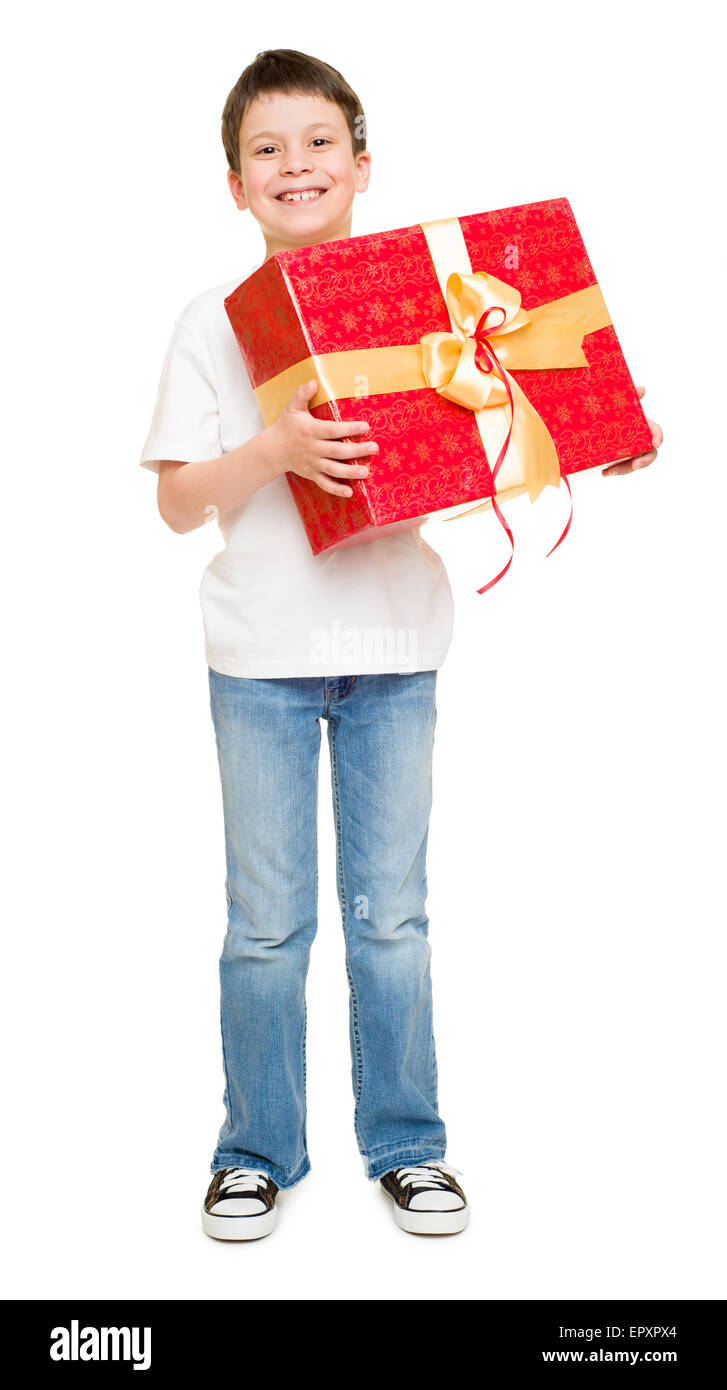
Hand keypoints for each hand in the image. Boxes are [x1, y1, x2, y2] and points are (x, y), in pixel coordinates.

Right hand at [265, 379, 377, 496]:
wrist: (273, 450)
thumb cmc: (286, 426)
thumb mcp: (292, 408)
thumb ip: (302, 394)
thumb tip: (313, 381)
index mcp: (310, 431)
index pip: (333, 430)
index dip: (349, 429)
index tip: (365, 426)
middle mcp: (313, 449)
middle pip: (337, 452)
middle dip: (357, 451)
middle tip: (374, 448)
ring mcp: (313, 464)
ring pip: (334, 470)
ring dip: (350, 472)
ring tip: (366, 472)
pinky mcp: (312, 474)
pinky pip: (325, 484)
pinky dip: (336, 489)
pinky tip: (350, 492)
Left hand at [601, 386, 662, 475]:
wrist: (586, 424)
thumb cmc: (607, 412)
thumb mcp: (617, 403)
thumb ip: (630, 396)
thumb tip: (642, 389)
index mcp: (641, 425)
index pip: (655, 431)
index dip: (658, 436)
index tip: (655, 443)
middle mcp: (639, 439)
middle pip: (649, 453)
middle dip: (644, 461)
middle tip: (635, 465)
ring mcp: (630, 451)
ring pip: (634, 464)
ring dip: (624, 469)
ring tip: (609, 471)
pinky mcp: (619, 459)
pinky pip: (621, 468)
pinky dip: (614, 471)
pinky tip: (604, 472)